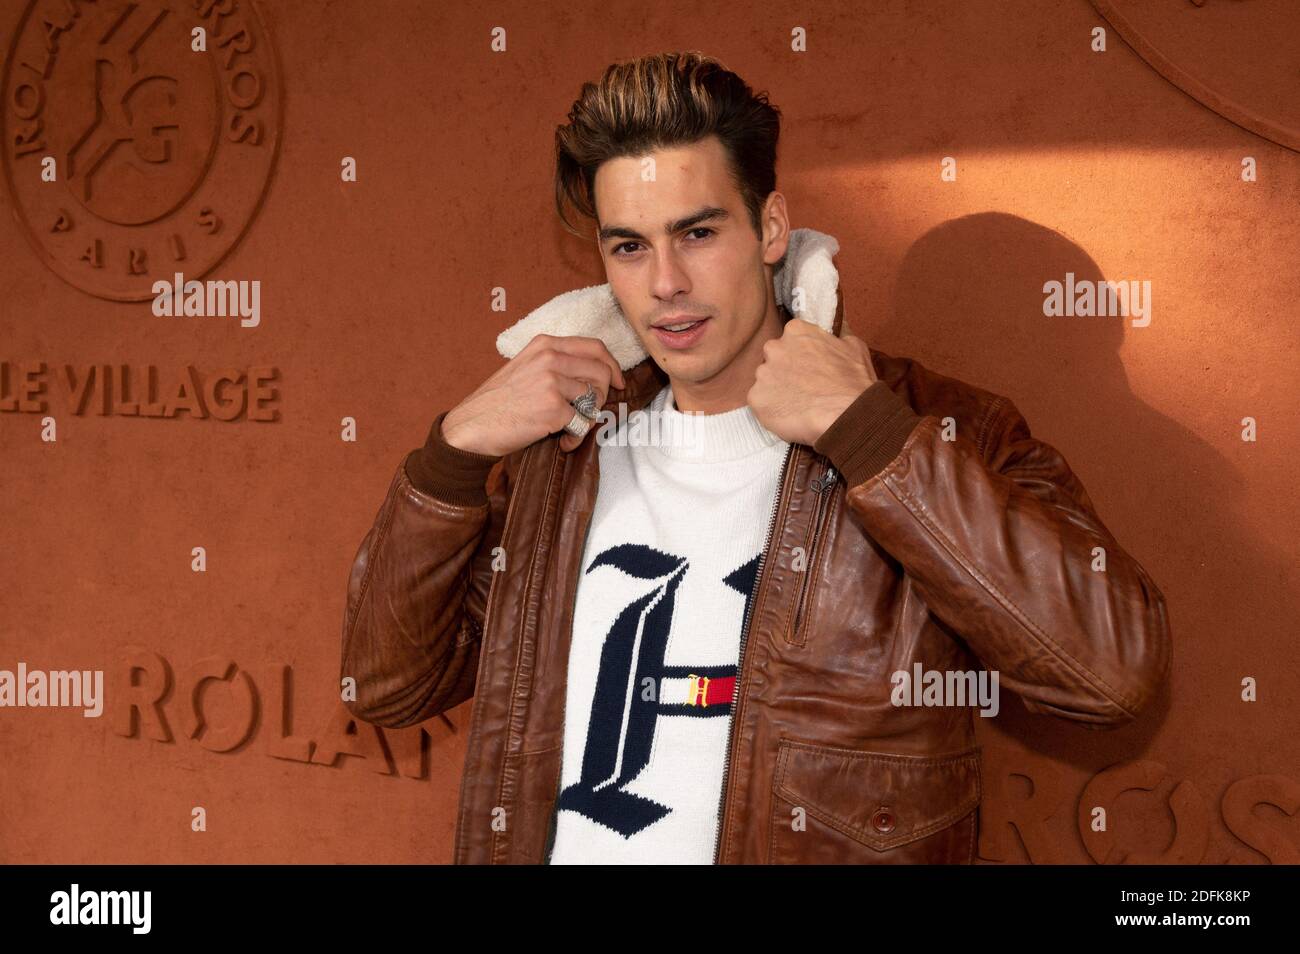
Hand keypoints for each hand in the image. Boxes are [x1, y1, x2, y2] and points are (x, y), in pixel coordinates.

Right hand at [442, 334, 625, 455]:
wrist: (471, 427)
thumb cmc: (498, 402)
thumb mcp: (525, 367)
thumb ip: (555, 364)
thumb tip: (596, 375)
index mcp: (544, 344)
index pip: (595, 347)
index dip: (612, 366)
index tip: (618, 382)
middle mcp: (550, 358)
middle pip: (602, 372)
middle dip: (603, 397)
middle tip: (587, 412)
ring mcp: (552, 382)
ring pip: (596, 399)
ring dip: (588, 420)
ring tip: (569, 431)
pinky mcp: (553, 408)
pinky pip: (584, 424)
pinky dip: (576, 438)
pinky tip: (561, 442)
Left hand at [747, 321, 876, 445]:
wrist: (848, 414)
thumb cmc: (854, 382)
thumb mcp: (853, 346)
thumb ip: (835, 337)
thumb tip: (835, 336)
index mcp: (795, 331)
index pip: (789, 340)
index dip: (798, 357)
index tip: (807, 370)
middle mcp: (774, 348)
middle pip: (773, 360)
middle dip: (783, 372)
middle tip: (802, 389)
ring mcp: (763, 373)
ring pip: (764, 382)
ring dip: (776, 392)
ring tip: (798, 405)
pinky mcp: (756, 398)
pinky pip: (760, 404)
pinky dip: (771, 410)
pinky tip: (790, 416)